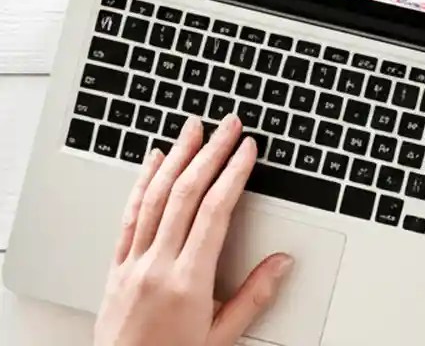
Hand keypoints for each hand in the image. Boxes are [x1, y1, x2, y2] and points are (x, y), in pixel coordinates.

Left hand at [94, 114, 292, 345]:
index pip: (215, 212)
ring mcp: (132, 264)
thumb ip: (254, 296)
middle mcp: (156, 266)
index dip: (233, 174)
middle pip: (186, 194)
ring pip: (155, 197)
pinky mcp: (115, 268)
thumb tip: (283, 262)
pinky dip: (142, 184)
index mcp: (188, 282)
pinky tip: (152, 163)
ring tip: (193, 129)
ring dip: (177, 157)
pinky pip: (129, 216)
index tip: (247, 150)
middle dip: (211, 153)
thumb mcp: (223, 337)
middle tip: (229, 125)